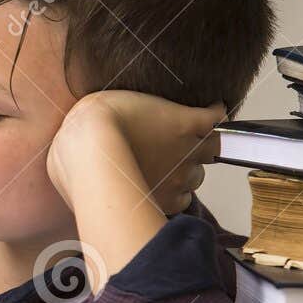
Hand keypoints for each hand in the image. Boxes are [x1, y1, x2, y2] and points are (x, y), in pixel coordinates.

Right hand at [47, 91, 224, 215]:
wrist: (87, 154)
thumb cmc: (97, 121)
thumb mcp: (119, 101)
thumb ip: (140, 111)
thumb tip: (136, 112)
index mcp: (184, 124)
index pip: (215, 120)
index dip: (212, 117)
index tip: (207, 112)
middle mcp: (188, 152)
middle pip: (207, 153)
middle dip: (193, 149)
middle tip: (170, 145)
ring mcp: (178, 178)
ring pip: (194, 179)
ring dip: (183, 174)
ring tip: (162, 171)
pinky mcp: (165, 200)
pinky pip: (182, 201)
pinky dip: (176, 198)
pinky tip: (165, 193)